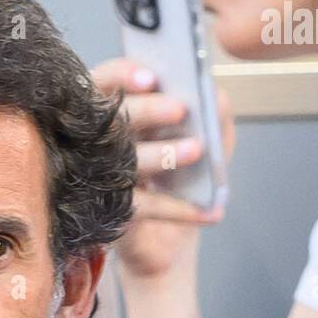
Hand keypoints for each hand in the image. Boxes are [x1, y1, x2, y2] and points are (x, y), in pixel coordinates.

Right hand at [90, 58, 235, 279]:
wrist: (166, 243)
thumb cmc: (179, 178)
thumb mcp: (204, 140)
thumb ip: (212, 113)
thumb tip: (218, 97)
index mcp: (115, 110)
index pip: (105, 80)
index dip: (124, 74)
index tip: (150, 76)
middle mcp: (99, 141)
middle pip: (112, 117)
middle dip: (148, 109)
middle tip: (179, 109)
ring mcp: (101, 178)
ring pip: (124, 159)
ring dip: (163, 154)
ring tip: (195, 150)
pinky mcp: (112, 214)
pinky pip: (144, 207)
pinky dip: (181, 209)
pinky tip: (210, 211)